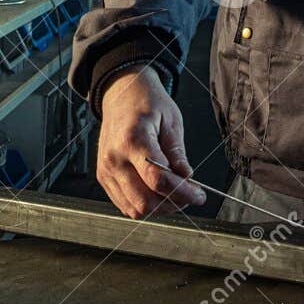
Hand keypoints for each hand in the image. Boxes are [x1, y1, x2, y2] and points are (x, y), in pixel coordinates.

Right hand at [96, 66, 206, 218]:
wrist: (121, 94)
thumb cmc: (146, 102)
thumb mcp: (171, 120)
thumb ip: (177, 153)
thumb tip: (187, 178)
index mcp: (133, 139)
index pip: (158, 179)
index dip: (183, 192)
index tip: (200, 195)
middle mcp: (115, 158)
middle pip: (145, 200)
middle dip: (173, 203)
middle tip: (190, 194)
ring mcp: (106, 170)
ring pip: (135, 208)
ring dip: (160, 207)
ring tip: (175, 192)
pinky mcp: (104, 177)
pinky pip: (125, 204)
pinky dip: (145, 204)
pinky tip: (158, 192)